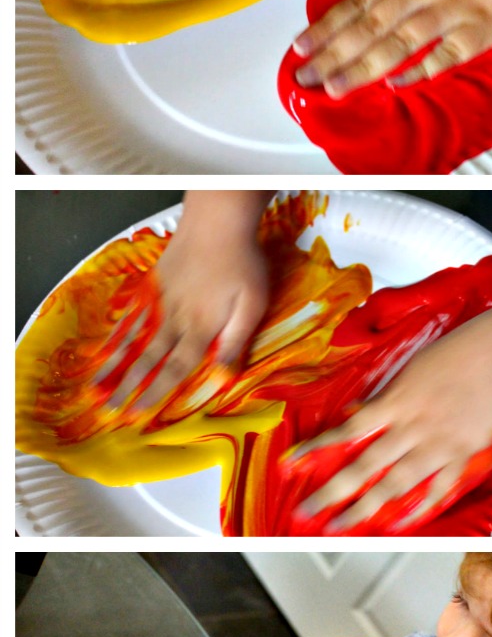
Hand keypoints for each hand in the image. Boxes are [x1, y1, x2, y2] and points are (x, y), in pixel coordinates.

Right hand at [104, 191, 270, 410]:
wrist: (217, 220)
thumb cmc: (242, 261)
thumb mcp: (252, 304)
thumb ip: (236, 341)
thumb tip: (224, 377)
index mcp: (200, 329)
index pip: (175, 370)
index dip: (156, 395)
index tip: (137, 416)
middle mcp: (174, 319)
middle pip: (147, 360)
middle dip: (126, 389)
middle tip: (107, 411)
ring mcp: (160, 301)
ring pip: (132, 340)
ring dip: (113, 366)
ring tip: (94, 387)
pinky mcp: (153, 285)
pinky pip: (130, 315)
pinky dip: (116, 334)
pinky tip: (103, 348)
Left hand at [293, 0, 491, 95]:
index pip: (356, 1)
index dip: (326, 27)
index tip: (301, 48)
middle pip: (368, 26)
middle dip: (333, 54)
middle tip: (306, 78)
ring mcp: (450, 9)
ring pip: (398, 42)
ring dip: (364, 67)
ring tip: (336, 88)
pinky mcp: (480, 28)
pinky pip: (445, 54)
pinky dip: (420, 69)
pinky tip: (396, 85)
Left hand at [293, 318, 491, 529]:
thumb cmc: (462, 353)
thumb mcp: (412, 369)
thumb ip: (387, 396)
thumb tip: (360, 413)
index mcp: (395, 402)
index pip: (346, 430)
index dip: (317, 449)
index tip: (293, 463)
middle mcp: (411, 427)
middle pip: (364, 466)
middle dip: (332, 492)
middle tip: (308, 511)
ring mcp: (437, 445)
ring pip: (395, 484)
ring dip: (366, 508)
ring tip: (345, 526)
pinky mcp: (462, 454)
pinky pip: (437, 488)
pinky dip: (419, 507)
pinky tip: (402, 522)